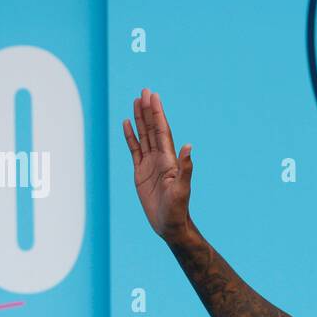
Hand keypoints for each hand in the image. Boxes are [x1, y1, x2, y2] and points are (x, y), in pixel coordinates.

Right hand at [122, 88, 193, 242]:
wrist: (170, 225)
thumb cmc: (178, 210)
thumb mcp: (182, 190)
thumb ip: (185, 168)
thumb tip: (189, 146)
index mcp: (169, 160)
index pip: (162, 131)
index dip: (158, 113)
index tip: (153, 96)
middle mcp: (160, 158)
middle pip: (152, 129)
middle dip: (149, 110)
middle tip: (144, 91)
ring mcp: (149, 164)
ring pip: (143, 136)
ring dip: (140, 119)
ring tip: (136, 101)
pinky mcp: (140, 172)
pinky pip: (134, 150)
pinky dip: (131, 136)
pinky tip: (127, 123)